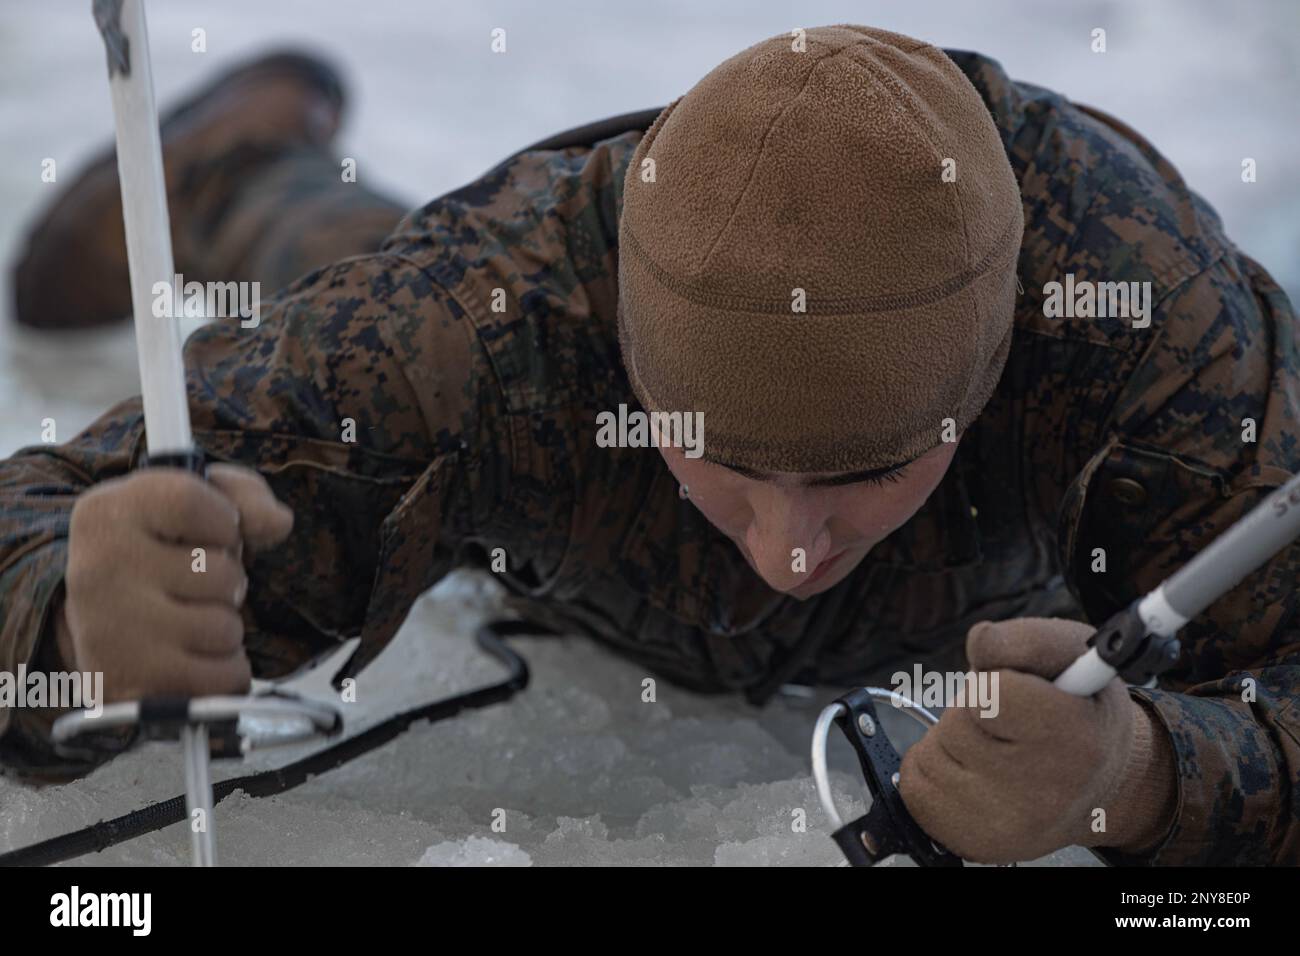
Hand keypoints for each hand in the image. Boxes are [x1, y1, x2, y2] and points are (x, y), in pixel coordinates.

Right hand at [58, 463, 293, 703]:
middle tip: (191, 589)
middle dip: (227, 584)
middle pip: (221, 572)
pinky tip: (189, 660)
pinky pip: (227, 676)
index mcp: (107, 514)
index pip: (189, 502)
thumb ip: (245, 497)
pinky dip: (225, 672)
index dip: (221, 522)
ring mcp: (111, 632)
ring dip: (225, 631)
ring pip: (226, 628)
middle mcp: (99, 570)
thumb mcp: (198, 508)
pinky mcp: (134, 686)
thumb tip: (279, 522)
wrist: (114, 638)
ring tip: (188, 625)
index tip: (210, 536)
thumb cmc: (165, 557)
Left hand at [897, 617, 1175, 862]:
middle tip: (1010, 726)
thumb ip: (1025, 638)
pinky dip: (933, 773)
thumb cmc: (1079, 713)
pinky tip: (973, 775)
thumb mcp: (1072, 655)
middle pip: (955, 724)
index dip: (996, 683)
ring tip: (996, 749)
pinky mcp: (974, 844)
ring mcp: (1006, 826)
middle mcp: (1044, 794)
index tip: (1019, 694)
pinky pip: (915, 787)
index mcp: (1075, 740)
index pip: (989, 695)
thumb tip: (980, 641)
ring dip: (952, 744)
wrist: (1094, 787)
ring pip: (931, 754)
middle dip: (972, 713)